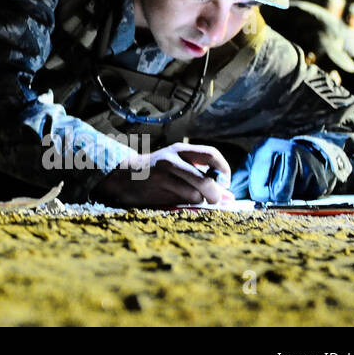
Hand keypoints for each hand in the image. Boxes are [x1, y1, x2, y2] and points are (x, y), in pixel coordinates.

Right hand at [94, 142, 233, 206]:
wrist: (123, 176)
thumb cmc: (158, 174)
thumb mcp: (179, 169)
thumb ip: (203, 178)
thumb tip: (230, 197)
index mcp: (182, 150)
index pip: (212, 154)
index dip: (224, 170)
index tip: (224, 183)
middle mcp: (173, 157)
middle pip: (205, 178)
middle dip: (214, 194)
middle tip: (214, 200)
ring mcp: (164, 171)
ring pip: (195, 192)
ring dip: (199, 200)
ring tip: (193, 199)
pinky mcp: (156, 185)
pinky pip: (182, 199)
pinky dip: (188, 204)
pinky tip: (180, 200)